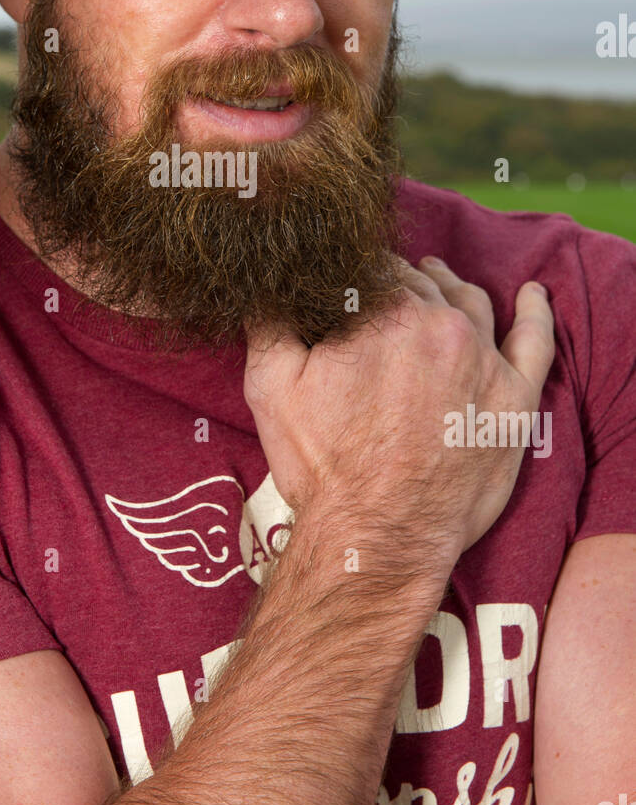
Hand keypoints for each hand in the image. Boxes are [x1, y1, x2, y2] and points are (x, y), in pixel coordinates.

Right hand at [243, 256, 554, 560]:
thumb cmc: (323, 464)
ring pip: (469, 302)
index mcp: (382, 311)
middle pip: (420, 284)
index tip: (348, 286)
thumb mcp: (270, 386)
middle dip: (399, 282)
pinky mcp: (514, 399)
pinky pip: (535, 341)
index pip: (371, 269)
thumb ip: (268, 323)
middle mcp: (439, 324)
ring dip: (449, 285)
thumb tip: (268, 287)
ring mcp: (483, 359)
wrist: (379, 535)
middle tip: (382, 289)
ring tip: (437, 277)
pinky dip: (535, 312)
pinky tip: (531, 294)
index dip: (356, 276)